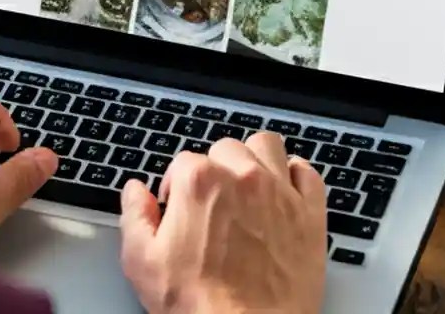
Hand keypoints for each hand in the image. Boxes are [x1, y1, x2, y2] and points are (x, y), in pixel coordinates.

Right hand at [119, 132, 327, 313]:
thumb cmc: (200, 305)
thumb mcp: (143, 263)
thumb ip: (136, 217)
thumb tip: (134, 191)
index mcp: (199, 183)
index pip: (183, 162)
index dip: (176, 188)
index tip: (178, 209)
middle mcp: (242, 177)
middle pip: (225, 149)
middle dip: (214, 169)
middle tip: (211, 202)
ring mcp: (280, 192)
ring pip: (267, 146)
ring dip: (254, 159)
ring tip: (246, 186)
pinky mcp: (310, 212)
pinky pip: (307, 173)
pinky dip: (294, 176)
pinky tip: (282, 192)